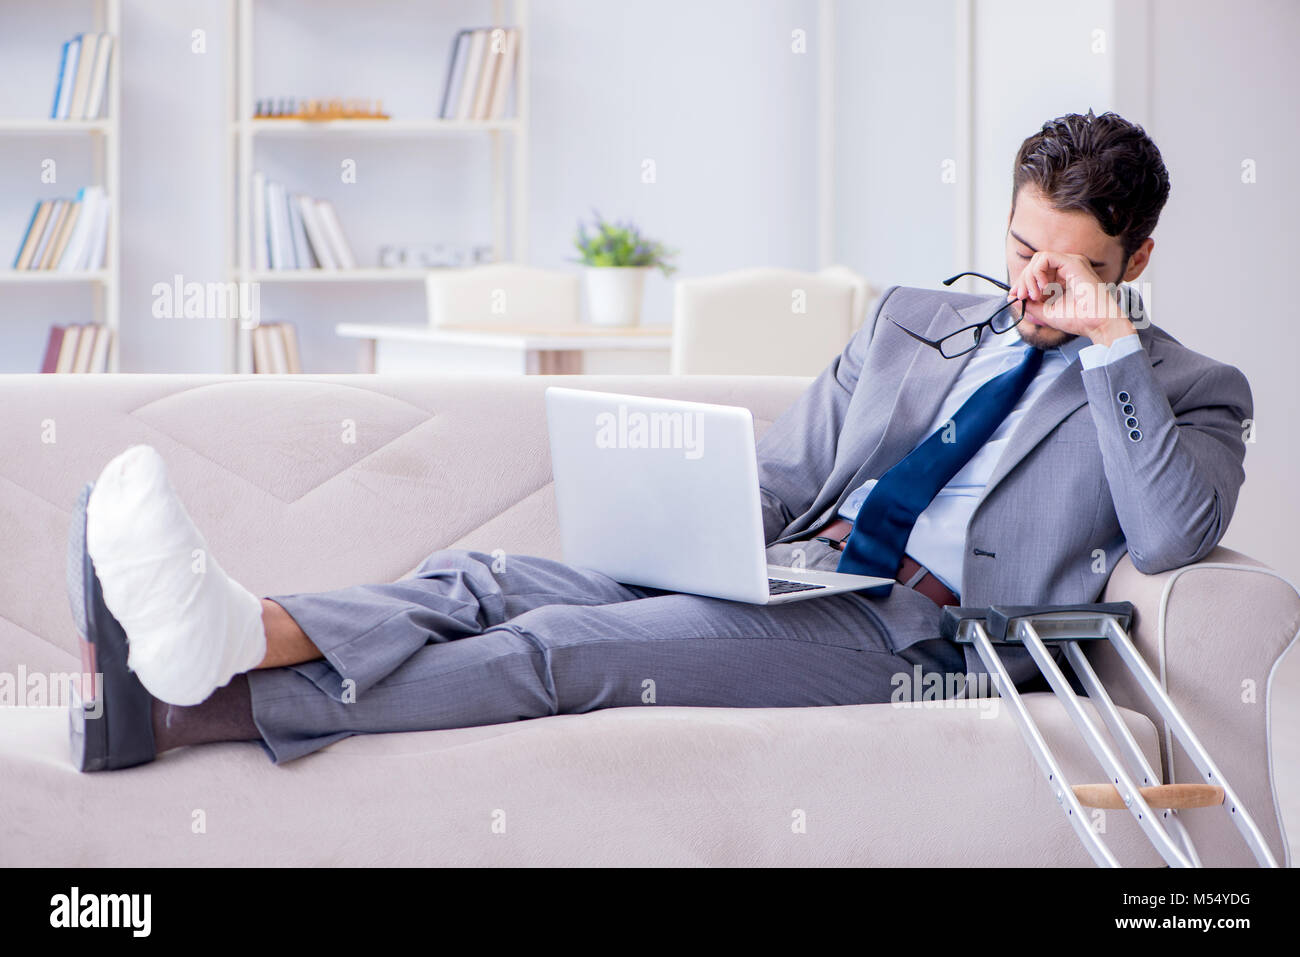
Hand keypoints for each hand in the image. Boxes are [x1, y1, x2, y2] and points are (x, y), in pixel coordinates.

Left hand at [1008, 250, 1134, 346]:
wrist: (1097, 324)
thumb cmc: (1078, 319)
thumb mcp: (1045, 312)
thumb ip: (1029, 304)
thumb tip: (1012, 297)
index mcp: (1063, 277)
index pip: (1036, 271)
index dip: (1022, 282)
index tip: (1016, 296)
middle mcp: (1067, 267)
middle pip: (1035, 264)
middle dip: (1023, 281)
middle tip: (1021, 297)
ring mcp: (1071, 263)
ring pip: (1038, 259)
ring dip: (1029, 277)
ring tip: (1034, 295)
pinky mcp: (1073, 262)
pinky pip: (1045, 257)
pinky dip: (1037, 272)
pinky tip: (1042, 288)